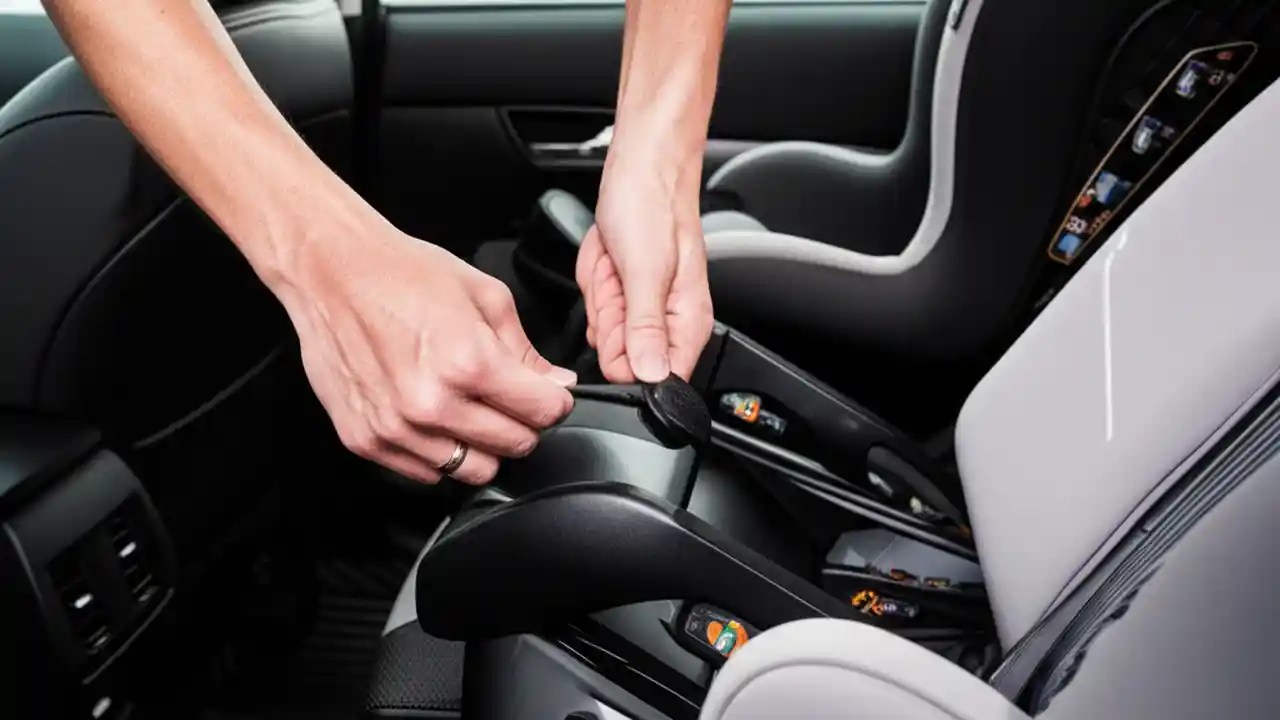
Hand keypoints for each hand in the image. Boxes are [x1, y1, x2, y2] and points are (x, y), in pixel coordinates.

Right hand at [272, 218, 575, 484]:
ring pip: (473, 470)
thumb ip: (525, 350)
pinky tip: (431, 417)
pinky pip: (426, 474)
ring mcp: (396, 428)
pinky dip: (438, 453)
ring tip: (466, 408)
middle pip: (515, 446)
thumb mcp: (485, 297)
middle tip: (506, 398)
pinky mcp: (366, 440)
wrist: (331, 270)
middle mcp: (432, 403)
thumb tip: (557, 385)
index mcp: (469, 363)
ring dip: (481, 445)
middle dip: (522, 423)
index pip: (545, 413)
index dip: (553, 401)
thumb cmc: (403, 274)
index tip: (546, 393)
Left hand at [576, 160, 713, 383]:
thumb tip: (651, 377)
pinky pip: (597, 315)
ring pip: (606, 338)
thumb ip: (647, 327)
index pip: (660, 381)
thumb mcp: (647, 269)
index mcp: (687, 323)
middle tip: (620, 284)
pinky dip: (593, 291)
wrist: (640, 169)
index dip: (631, 364)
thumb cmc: (652, 205)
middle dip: (610, 323)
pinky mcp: (621, 298)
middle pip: (625, 361)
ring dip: (601, 302)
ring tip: (616, 269)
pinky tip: (607, 267)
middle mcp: (667, 322)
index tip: (623, 325)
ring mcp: (641, 310)